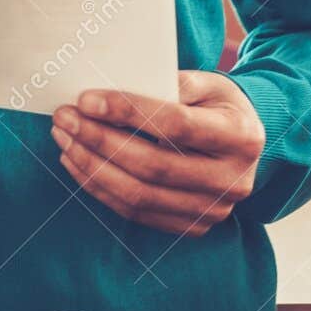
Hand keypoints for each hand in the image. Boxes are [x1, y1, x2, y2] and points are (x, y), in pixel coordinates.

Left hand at [52, 71, 266, 235]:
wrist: (245, 144)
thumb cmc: (219, 106)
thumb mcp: (209, 84)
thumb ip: (172, 85)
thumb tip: (114, 95)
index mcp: (240, 136)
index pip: (175, 125)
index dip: (128, 112)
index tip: (87, 99)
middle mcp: (231, 181)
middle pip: (152, 166)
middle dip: (99, 141)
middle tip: (65, 118)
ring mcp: (211, 211)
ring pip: (138, 195)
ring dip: (92, 167)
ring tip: (65, 138)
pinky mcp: (190, 227)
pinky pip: (136, 212)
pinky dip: (101, 188)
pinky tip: (79, 163)